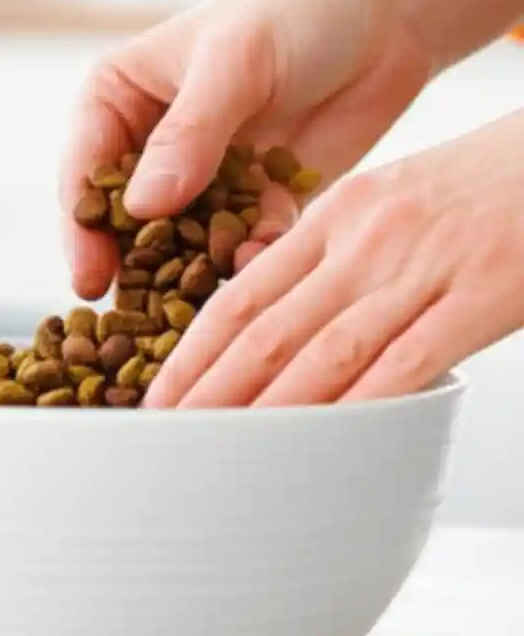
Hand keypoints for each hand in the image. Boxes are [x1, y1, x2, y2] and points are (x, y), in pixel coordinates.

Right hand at [63, 0, 432, 297]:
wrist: (384, 18)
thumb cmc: (293, 13)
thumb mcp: (233, 62)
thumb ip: (189, 134)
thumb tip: (142, 208)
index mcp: (116, 102)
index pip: (85, 174)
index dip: (83, 229)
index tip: (89, 278)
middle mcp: (148, 148)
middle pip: (124, 223)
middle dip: (131, 269)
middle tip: (133, 324)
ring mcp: (200, 182)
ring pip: (179, 245)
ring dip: (188, 277)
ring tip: (194, 315)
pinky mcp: (252, 205)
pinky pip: (242, 246)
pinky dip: (249, 262)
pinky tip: (258, 269)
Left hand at [144, 111, 523, 407]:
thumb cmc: (484, 183)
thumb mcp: (390, 202)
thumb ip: (333, 257)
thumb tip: (278, 321)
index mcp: (335, 215)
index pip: (239, 296)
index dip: (189, 354)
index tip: (153, 396)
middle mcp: (365, 240)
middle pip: (266, 331)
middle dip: (208, 394)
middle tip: (164, 439)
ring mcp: (424, 267)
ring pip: (325, 353)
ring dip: (267, 412)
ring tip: (222, 453)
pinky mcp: (484, 294)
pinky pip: (410, 362)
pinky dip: (361, 406)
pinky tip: (325, 445)